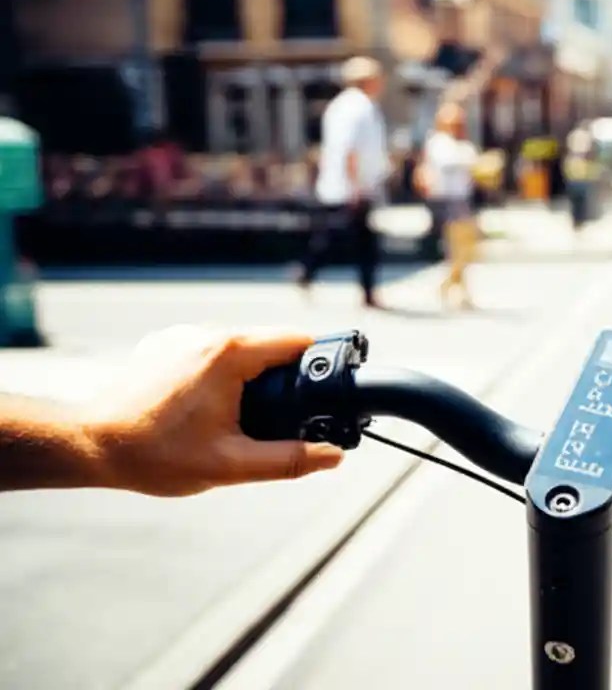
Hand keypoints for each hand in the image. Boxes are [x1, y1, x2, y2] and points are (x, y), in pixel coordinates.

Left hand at [81, 326, 343, 496]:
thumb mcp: (230, 466)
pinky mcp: (165, 344)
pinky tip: (205, 408)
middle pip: (271, 343)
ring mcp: (183, 335)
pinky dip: (222, 374)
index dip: (320, 366)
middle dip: (285, 378)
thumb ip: (289, 460)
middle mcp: (207, 334)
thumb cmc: (155, 455)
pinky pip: (211, 351)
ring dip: (253, 376)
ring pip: (242, 348)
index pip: (298, 341)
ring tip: (239, 418)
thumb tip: (333, 456)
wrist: (89, 445)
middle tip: (280, 417)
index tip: (324, 394)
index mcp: (230, 353)